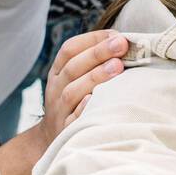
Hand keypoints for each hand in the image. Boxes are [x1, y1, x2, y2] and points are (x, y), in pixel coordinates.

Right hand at [37, 30, 129, 146]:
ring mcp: (59, 111)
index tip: (116, 35)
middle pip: (72, 68)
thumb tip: (125, 42)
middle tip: (121, 44)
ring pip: (72, 92)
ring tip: (117, 66)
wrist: (50, 139)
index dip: (92, 39)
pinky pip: (73, 120)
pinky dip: (83, 110)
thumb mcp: (74, 80)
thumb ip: (93, 63)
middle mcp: (55, 90)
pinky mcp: (66, 132)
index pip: (69, 49)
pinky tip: (97, 100)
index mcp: (58, 73)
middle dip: (98, 53)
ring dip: (95, 77)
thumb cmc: (74, 103)